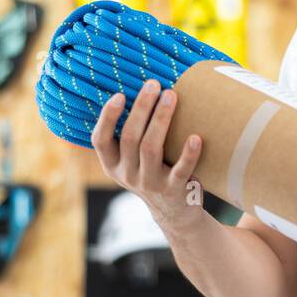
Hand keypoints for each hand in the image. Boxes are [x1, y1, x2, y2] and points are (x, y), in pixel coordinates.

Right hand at [90, 79, 205, 229]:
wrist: (175, 212)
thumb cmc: (154, 171)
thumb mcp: (134, 158)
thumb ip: (132, 133)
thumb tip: (143, 88)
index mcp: (113, 164)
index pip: (100, 140)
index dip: (107, 117)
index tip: (120, 95)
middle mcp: (127, 174)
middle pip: (130, 137)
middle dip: (141, 108)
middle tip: (154, 84)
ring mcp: (150, 184)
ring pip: (151, 148)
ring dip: (161, 120)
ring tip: (171, 96)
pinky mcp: (174, 190)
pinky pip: (181, 170)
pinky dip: (188, 153)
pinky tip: (196, 136)